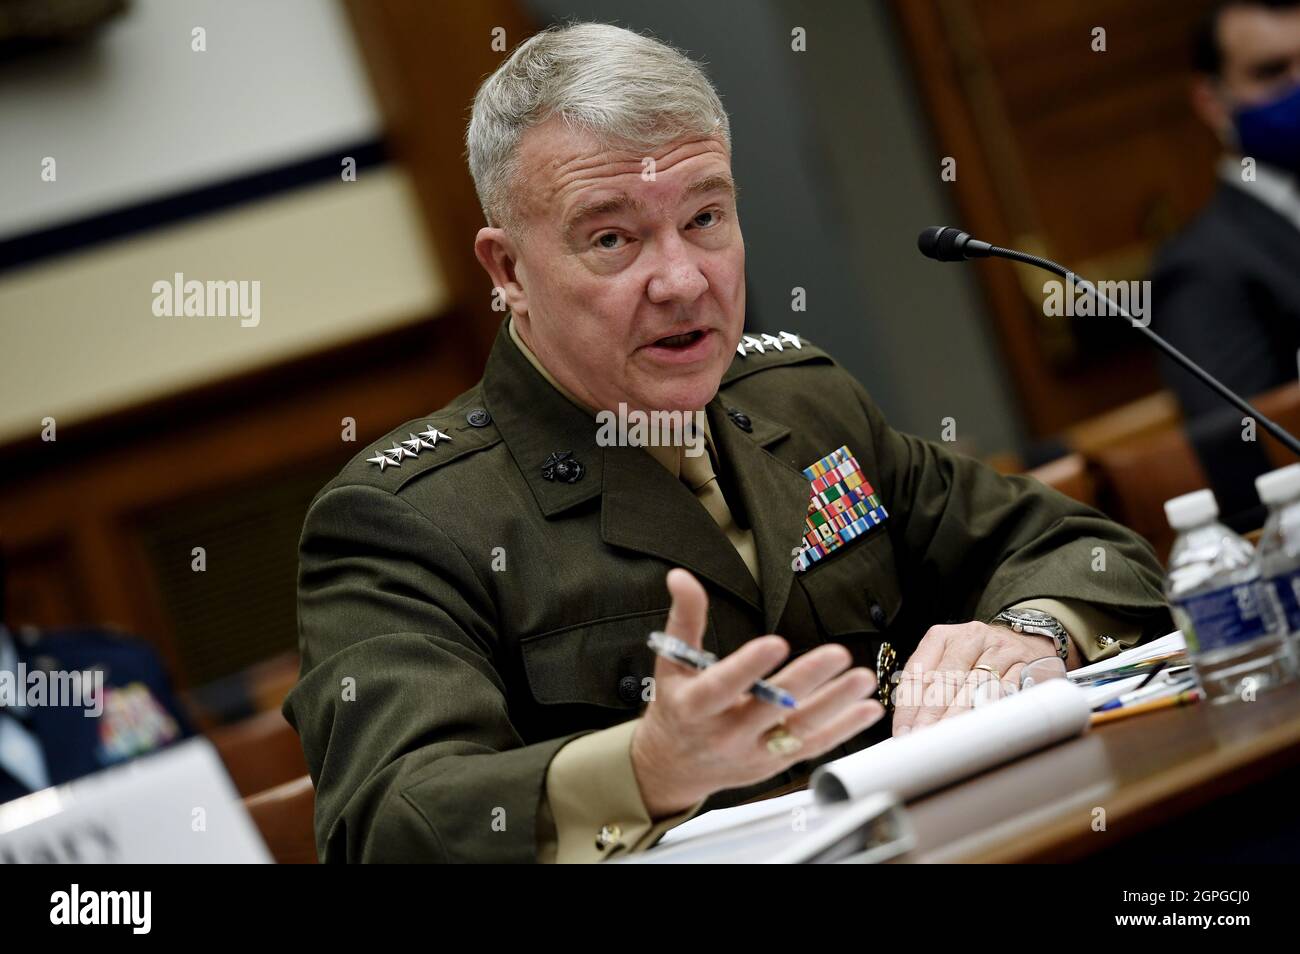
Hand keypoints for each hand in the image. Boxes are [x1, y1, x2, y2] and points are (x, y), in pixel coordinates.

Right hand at [631, 568, 884, 817]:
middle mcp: (724, 734)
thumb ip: (685, 619)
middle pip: (769, 707)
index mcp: (694, 706)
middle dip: (806, 681)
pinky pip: (813, 747)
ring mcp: (752, 752)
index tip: (775, 643)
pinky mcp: (774, 764)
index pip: (721, 687)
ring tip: (863, 678)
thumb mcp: (671, 663)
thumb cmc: (677, 707)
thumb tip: (680, 577)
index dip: (748, 667)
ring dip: (835, 705)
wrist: (676, 765)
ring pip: (799, 730)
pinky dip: (843, 729)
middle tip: (838, 653)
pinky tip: (868, 708)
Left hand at [890, 621, 1059, 736]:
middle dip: (931, 714)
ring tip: (947, 738)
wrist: (1025, 641)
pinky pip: (1006, 691)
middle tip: (923, 738)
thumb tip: (907, 725)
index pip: (918, 673)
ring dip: (960, 715)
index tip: (903, 731)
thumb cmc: (978, 657)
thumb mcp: (947, 661)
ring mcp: (999, 650)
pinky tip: (982, 727)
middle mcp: (970, 638)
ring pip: (975, 686)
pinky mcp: (1024, 665)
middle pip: (945, 680)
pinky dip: (992, 710)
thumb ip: (926, 687)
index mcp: (942, 637)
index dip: (908, 705)